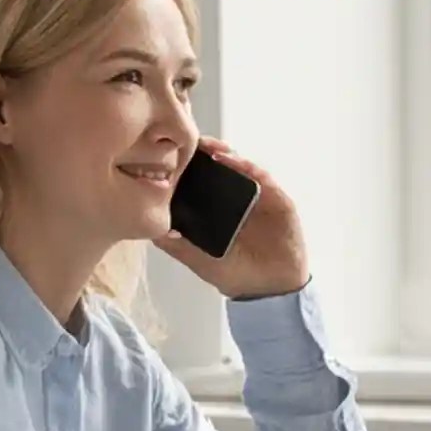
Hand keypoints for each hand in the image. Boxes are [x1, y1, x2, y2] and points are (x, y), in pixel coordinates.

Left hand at [155, 136, 309, 299]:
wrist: (270, 289)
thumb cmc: (236, 274)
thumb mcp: (200, 261)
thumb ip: (177, 246)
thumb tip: (153, 229)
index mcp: (215, 210)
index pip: (199, 181)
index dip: (186, 167)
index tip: (169, 156)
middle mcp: (235, 199)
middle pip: (218, 167)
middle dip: (203, 152)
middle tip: (188, 141)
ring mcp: (257, 197)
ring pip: (240, 166)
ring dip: (225, 153)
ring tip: (208, 147)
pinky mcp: (277, 200)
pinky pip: (263, 178)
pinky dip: (249, 168)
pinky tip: (235, 163)